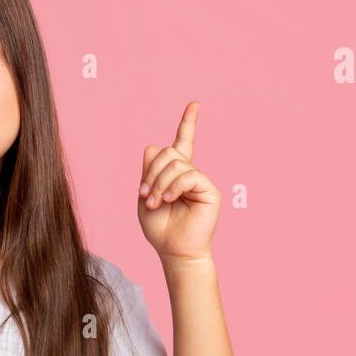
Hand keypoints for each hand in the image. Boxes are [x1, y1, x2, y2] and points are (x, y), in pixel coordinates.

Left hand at [137, 101, 220, 261]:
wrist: (173, 251)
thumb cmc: (160, 228)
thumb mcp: (146, 197)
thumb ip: (149, 172)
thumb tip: (154, 145)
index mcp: (175, 174)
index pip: (183, 143)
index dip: (188, 123)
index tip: (194, 104)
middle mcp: (190, 174)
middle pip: (169, 152)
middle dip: (152, 172)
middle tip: (145, 195)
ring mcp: (201, 181)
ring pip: (176, 164)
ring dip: (159, 183)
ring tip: (156, 202)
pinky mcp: (209, 190)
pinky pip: (189, 176)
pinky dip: (174, 186)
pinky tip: (169, 200)